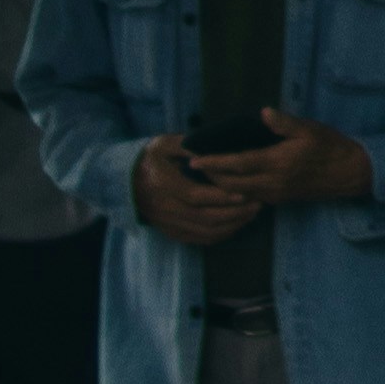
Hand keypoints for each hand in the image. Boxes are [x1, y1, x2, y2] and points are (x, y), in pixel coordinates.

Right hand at [134, 131, 258, 248]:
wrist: (126, 180)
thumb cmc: (152, 157)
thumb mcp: (167, 144)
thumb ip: (191, 146)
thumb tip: (216, 151)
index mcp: (163, 184)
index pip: (196, 196)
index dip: (221, 198)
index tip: (244, 195)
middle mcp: (164, 207)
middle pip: (204, 218)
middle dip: (234, 214)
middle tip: (257, 205)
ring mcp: (166, 223)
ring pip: (204, 232)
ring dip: (232, 226)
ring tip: (251, 214)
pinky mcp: (170, 232)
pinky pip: (198, 239)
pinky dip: (220, 235)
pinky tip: (236, 225)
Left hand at [186, 109, 373, 207]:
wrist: (350, 174)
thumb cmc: (331, 147)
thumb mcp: (310, 129)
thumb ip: (285, 123)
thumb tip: (263, 113)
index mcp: (278, 162)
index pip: (238, 163)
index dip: (213, 162)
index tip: (193, 159)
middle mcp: (273, 182)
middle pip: (232, 184)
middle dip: (210, 177)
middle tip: (193, 167)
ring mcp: (276, 193)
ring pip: (240, 193)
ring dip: (221, 186)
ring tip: (206, 175)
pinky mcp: (281, 199)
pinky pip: (252, 198)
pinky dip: (236, 191)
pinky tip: (230, 184)